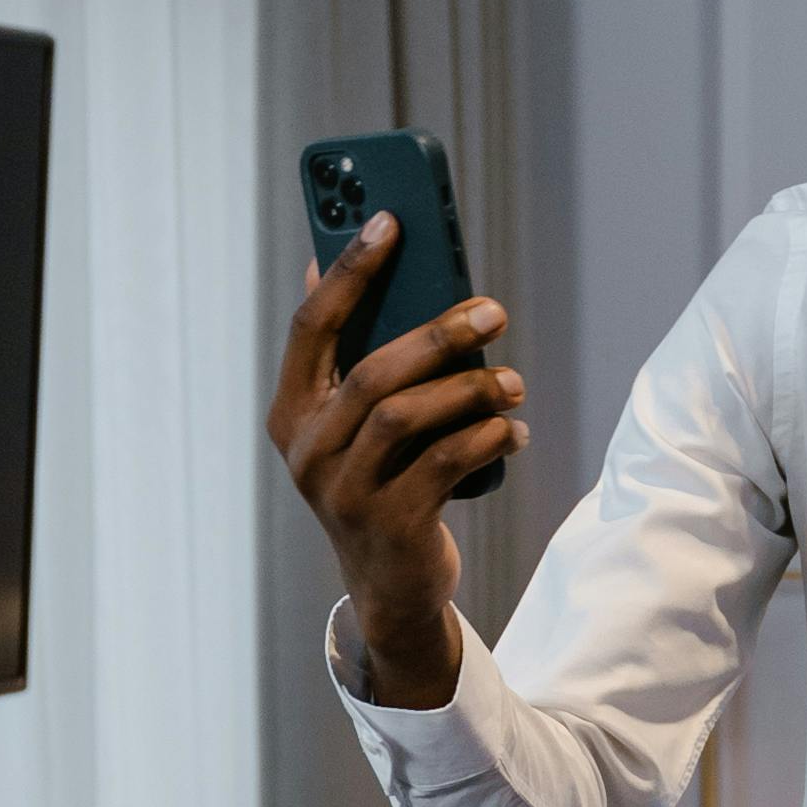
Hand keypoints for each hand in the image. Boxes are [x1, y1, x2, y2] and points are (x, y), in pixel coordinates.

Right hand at [266, 219, 527, 705]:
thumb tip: (342, 257)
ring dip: (472, 389)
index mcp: (293, 410)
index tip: (391, 220)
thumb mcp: (355, 422)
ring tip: (514, 382)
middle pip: (374, 372)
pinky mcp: (390, 523)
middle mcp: (308, 450)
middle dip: (439, 334)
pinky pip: (446, 462)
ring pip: (411, 416)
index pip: (313, 325)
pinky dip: (489, 436)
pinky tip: (514, 427)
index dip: (350, 269)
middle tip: (494, 311)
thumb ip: (353, 353)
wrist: (390, 585)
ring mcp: (344, 491)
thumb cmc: (382, 479)